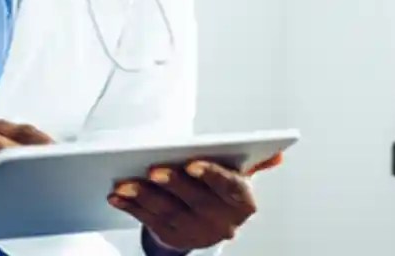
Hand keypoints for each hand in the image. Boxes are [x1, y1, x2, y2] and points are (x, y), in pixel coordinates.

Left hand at [109, 153, 282, 250]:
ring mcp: (196, 232)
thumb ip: (254, 162)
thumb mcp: (237, 175)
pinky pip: (149, 222)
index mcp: (242, 202)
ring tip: (124, 182)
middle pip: (196, 201)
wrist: (206, 222)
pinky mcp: (172, 238)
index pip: (230, 188)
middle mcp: (222, 222)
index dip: (212, 176)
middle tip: (153, 168)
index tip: (192, 163)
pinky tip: (115, 195)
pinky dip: (131, 208)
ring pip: (168, 212)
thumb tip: (278, 154)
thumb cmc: (219, 188)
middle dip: (173, 184)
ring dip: (144, 197)